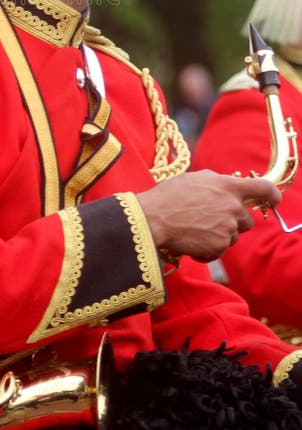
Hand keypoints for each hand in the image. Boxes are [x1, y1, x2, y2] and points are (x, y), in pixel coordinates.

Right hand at [137, 169, 280, 262]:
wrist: (154, 219)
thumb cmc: (169, 195)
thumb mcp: (195, 178)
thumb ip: (217, 182)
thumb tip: (226, 185)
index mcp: (229, 186)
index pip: (264, 188)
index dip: (273, 194)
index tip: (274, 200)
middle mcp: (233, 208)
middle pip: (247, 219)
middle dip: (234, 220)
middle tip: (212, 219)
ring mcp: (228, 229)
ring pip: (233, 236)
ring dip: (219, 235)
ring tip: (195, 228)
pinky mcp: (219, 247)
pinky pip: (219, 250)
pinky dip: (208, 248)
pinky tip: (191, 239)